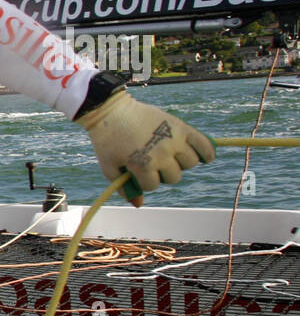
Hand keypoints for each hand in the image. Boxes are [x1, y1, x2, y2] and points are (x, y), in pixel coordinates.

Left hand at [77, 90, 214, 205]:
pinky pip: (203, 143)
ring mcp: (173, 140)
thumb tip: (139, 204)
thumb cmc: (107, 140)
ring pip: (190, 162)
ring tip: (171, 154)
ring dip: (181, 162)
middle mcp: (162, 154)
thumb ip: (123, 187)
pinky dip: (208, 151)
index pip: (153, 185)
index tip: (137, 171)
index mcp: (143, 165)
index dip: (144, 180)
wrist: (111, 111)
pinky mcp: (180, 126)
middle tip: (152, 160)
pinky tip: (206, 157)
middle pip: (174, 176)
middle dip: (162, 173)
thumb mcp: (109, 167)